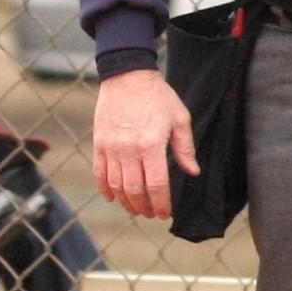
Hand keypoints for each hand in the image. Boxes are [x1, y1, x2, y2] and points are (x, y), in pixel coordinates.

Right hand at [93, 68, 197, 219]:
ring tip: (136, 209)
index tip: (166, 213)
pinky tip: (113, 197)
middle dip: (144, 207)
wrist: (127, 76)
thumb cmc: (158, 96)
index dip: (161, 203)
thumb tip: (192, 172)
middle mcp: (129, 149)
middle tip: (152, 214)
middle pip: (134, 190)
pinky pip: (99, 173)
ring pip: (116, 185)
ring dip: (126, 202)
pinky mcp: (99, 143)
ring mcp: (111, 147)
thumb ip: (185, 148)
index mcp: (151, 144)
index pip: (156, 184)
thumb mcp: (179, 118)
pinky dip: (105, 188)